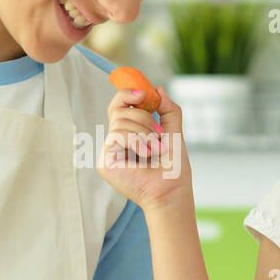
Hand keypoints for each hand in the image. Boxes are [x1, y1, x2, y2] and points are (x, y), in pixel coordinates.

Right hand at [97, 86, 192, 213]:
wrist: (172, 190)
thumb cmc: (173, 167)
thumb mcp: (173, 132)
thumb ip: (168, 110)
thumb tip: (158, 89)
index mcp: (129, 134)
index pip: (119, 106)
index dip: (127, 95)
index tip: (143, 95)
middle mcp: (116, 142)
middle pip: (120, 110)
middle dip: (144, 119)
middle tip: (158, 136)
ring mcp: (109, 152)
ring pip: (120, 123)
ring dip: (143, 133)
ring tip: (154, 150)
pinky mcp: (105, 162)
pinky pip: (116, 136)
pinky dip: (135, 141)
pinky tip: (145, 155)